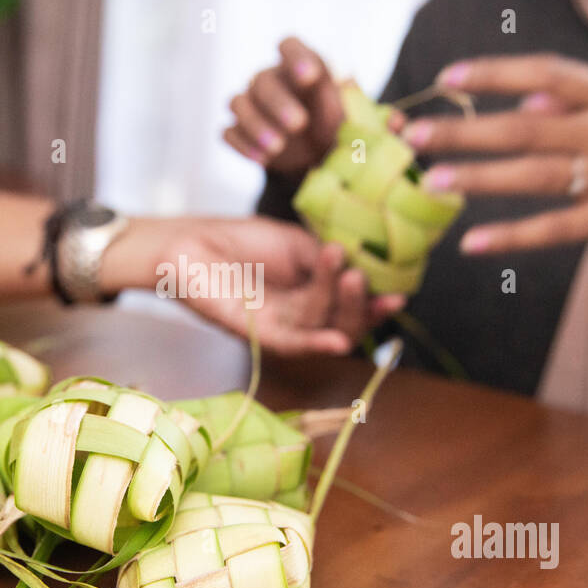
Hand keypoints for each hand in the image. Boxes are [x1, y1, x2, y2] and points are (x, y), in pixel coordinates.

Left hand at [101, 216, 403, 355]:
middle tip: (361, 277)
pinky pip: (292, 346)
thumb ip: (329, 258)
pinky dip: (316, 346)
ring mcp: (280, 328)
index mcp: (314, 297)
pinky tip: (338, 340)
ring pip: (323, 330)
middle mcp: (301, 318)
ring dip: (339, 305)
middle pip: (344, 326)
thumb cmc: (239, 241)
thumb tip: (367, 268)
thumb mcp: (297, 243)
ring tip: (343, 272)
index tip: (397, 294)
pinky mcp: (257, 335)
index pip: (353, 309)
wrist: (190, 243)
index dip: (376, 304)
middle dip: (361, 307)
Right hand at [223, 37, 349, 174]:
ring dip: (255, 124)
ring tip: (277, 147)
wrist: (322, 156)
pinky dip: (243, 144)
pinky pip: (229, 132)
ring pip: (238, 104)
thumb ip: (348, 91)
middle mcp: (272, 79)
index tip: (308, 76)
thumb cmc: (338, 123)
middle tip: (298, 124)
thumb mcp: (351, 107)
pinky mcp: (240, 131)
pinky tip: (263, 159)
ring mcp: (252, 105)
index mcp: (300, 65)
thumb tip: (344, 77)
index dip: (295, 57)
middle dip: (278, 103)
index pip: (290, 46)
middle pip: (262, 80)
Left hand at [402, 54, 587, 252]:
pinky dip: (512, 236)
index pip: (547, 72)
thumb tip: (527, 98)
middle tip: (415, 133)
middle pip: (525, 127)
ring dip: (478, 178)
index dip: (495, 73)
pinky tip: (472, 243)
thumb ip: (581, 98)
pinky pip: (553, 229)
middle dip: (466, 131)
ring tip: (429, 180)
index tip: (447, 78)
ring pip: (532, 177)